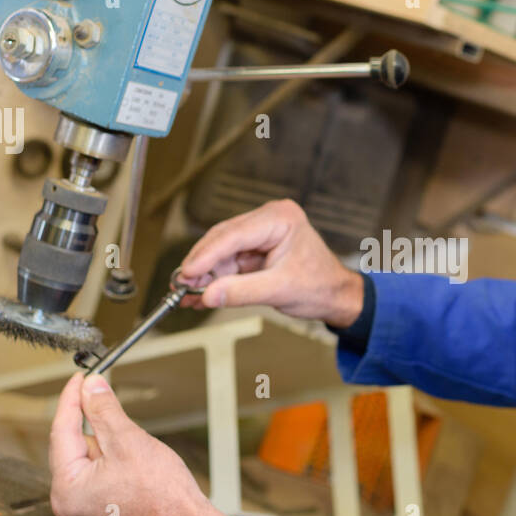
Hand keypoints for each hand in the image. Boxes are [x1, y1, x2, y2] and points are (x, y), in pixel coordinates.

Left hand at [47, 372, 228, 515]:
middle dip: (95, 425)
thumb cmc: (161, 494)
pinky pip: (97, 475)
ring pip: (88, 459)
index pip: (61, 431)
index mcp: (66, 488)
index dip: (72, 399)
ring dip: (107, 445)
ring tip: (135, 450)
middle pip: (73, 446)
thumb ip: (103, 410)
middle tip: (109, 402)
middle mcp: (67, 503)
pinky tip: (133, 464)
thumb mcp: (128, 440)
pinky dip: (111, 461)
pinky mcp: (98, 511)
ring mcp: (82, 510)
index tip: (80, 379)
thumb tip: (90, 387)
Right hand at [180, 198, 363, 326]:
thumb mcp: (280, 290)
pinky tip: (199, 294)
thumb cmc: (320, 285)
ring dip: (203, 275)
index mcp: (280, 218)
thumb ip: (241, 292)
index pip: (234, 234)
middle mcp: (268, 220)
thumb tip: (208, 295)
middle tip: (180, 286)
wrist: (335, 296)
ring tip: (185, 295)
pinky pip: (226, 263)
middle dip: (200, 265)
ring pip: (220, 253)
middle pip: (222, 240)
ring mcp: (259, 235)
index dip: (206, 254)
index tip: (187, 272)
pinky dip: (213, 279)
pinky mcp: (253, 251)